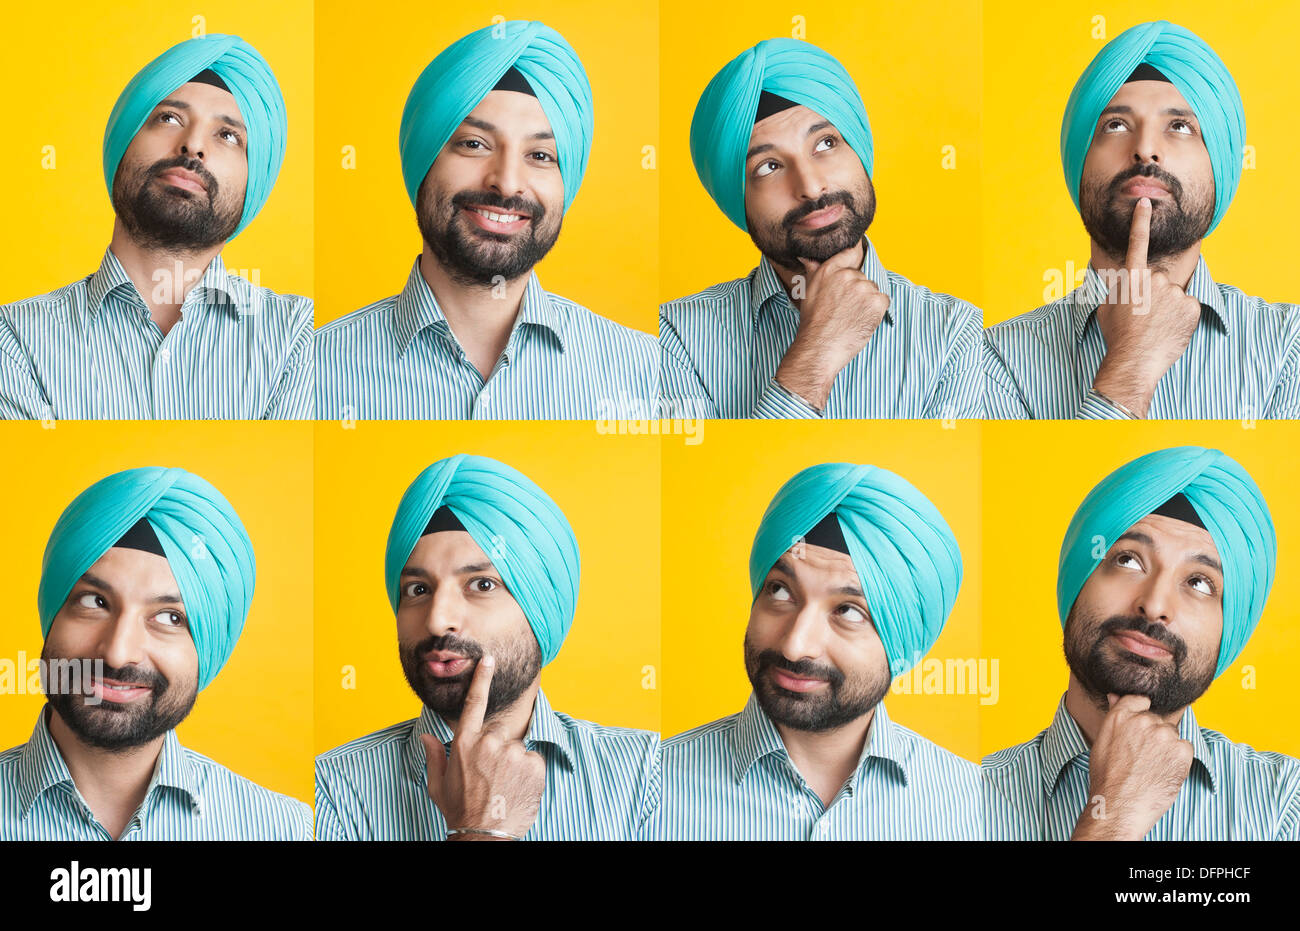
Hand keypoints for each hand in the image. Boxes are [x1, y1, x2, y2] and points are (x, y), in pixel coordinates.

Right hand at [420, 655, 544, 840]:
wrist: (483, 836)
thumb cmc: (460, 811)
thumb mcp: (439, 785)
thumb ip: (435, 756)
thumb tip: (426, 736)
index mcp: (465, 744)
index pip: (474, 704)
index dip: (482, 679)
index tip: (489, 659)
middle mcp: (488, 743)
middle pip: (499, 737)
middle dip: (498, 753)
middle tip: (492, 779)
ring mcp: (512, 752)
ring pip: (517, 750)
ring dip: (514, 764)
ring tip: (504, 788)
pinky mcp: (533, 763)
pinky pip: (533, 761)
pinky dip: (528, 773)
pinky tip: (517, 790)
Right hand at [773, 242, 889, 410]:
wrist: (820, 347)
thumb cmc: (812, 323)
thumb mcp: (808, 292)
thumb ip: (813, 270)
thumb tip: (807, 257)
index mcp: (830, 269)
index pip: (849, 254)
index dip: (850, 267)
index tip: (848, 282)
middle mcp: (848, 275)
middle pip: (861, 276)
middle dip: (857, 290)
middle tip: (845, 309)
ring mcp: (864, 288)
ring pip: (872, 289)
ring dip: (867, 301)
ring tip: (851, 317)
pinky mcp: (877, 302)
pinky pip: (883, 301)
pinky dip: (876, 311)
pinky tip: (861, 320)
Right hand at [1071, 693, 1192, 839]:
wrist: (1120, 806)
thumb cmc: (1108, 777)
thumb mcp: (1103, 741)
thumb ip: (1115, 715)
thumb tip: (1115, 695)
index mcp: (1120, 716)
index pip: (1140, 700)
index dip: (1141, 715)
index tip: (1139, 732)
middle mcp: (1143, 721)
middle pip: (1157, 720)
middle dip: (1153, 735)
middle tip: (1142, 757)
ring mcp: (1163, 735)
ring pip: (1172, 734)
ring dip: (1167, 746)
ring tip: (1152, 766)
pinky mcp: (1181, 750)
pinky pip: (1185, 747)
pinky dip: (1179, 759)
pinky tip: (1164, 771)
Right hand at [1091, 198, 1200, 416]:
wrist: (1134, 362)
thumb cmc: (1117, 337)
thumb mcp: (1108, 309)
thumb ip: (1118, 289)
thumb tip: (1119, 280)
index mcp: (1131, 280)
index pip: (1136, 244)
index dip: (1141, 222)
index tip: (1145, 203)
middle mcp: (1153, 280)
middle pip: (1158, 280)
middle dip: (1154, 294)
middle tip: (1144, 318)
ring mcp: (1174, 293)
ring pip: (1173, 294)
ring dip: (1168, 307)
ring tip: (1156, 327)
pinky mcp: (1191, 307)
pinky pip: (1188, 307)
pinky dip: (1181, 317)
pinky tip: (1170, 330)